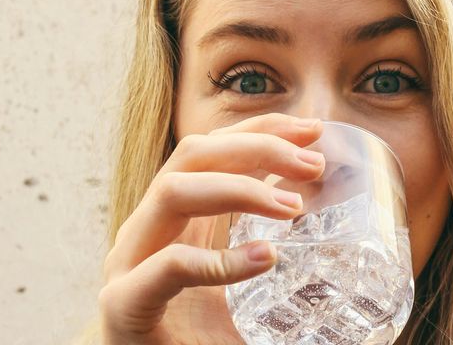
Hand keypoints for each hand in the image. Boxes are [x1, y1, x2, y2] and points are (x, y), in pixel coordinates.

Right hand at [98, 113, 324, 343]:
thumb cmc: (203, 334)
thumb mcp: (243, 276)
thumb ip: (267, 239)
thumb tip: (329, 218)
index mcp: (176, 216)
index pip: (214, 148)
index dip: (261, 129)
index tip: (313, 130)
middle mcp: (150, 228)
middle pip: (194, 154)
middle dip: (257, 146)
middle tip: (313, 163)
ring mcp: (130, 262)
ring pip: (173, 191)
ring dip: (239, 188)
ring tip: (293, 209)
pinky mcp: (123, 304)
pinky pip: (168, 266)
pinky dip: (219, 260)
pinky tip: (263, 259)